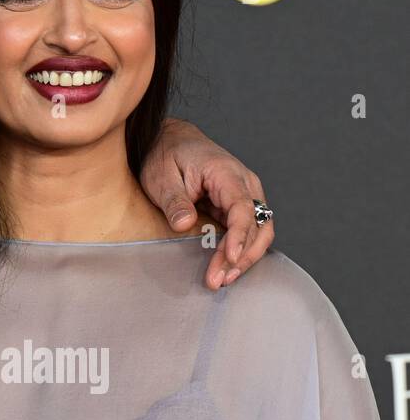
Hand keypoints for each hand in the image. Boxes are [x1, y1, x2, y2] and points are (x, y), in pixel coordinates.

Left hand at [139, 118, 274, 290]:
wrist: (169, 140)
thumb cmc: (166, 154)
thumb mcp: (161, 176)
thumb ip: (174, 200)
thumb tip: (184, 225)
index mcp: (227, 173)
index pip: (243, 209)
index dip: (240, 237)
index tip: (230, 258)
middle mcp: (245, 185)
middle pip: (259, 226)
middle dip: (242, 256)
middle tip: (219, 279)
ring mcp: (245, 196)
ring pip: (259, 232)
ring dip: (244, 258)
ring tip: (222, 279)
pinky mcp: (237, 207)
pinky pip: (248, 232)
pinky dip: (240, 251)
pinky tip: (226, 268)